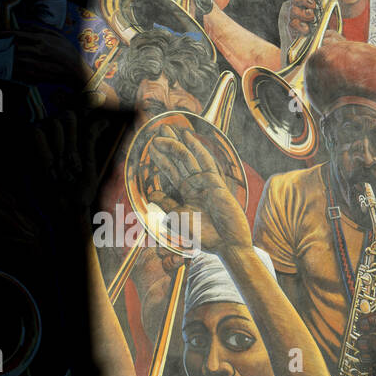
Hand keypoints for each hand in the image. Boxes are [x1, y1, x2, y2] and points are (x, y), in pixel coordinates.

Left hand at [146, 122, 251, 253]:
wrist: (225, 244)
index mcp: (187, 194)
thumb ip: (166, 204)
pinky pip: (205, 162)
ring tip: (163, 132)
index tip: (151, 148)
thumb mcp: (178, 218)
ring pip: (188, 159)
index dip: (161, 159)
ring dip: (176, 145)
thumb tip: (151, 193)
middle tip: (157, 132)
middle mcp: (196, 185)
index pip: (171, 172)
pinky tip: (187, 137)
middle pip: (179, 161)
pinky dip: (196, 149)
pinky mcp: (216, 183)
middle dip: (168, 146)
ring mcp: (206, 182)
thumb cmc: (203, 235)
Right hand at [285, 0, 320, 37]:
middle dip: (306, 0)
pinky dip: (302, 26)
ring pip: (294, 10)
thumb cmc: (308, 31)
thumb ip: (317, 7)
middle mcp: (289, 8)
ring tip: (312, 19)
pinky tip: (306, 30)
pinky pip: (293, 23)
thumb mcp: (313, 16)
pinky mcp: (286, 28)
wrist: (297, 50)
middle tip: (314, 6)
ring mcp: (286, 17)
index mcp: (296, 3)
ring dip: (305, 14)